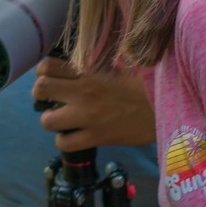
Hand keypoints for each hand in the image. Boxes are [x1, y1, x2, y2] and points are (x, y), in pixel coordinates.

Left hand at [33, 58, 154, 149]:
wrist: (164, 108)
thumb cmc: (146, 84)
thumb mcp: (121, 65)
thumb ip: (99, 64)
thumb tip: (85, 63)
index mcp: (89, 72)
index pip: (47, 66)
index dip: (43, 72)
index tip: (50, 77)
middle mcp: (82, 93)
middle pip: (41, 89)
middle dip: (42, 94)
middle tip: (52, 98)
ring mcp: (87, 117)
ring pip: (47, 120)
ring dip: (51, 120)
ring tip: (62, 119)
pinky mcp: (95, 138)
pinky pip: (64, 143)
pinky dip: (64, 141)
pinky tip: (74, 136)